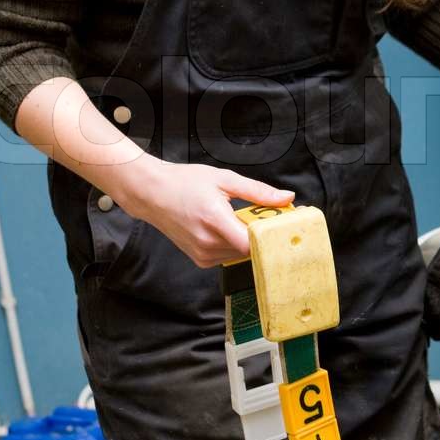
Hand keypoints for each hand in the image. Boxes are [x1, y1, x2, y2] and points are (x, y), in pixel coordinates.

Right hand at [116, 155, 292, 269]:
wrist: (152, 193)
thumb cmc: (184, 183)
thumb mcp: (225, 179)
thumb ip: (258, 192)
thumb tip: (286, 198)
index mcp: (215, 220)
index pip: (252, 243)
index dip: (270, 237)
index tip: (283, 226)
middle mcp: (208, 242)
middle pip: (250, 249)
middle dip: (262, 235)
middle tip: (267, 217)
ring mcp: (203, 254)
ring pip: (240, 255)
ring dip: (248, 240)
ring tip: (242, 219)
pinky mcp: (200, 260)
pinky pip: (228, 257)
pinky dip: (234, 245)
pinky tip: (227, 228)